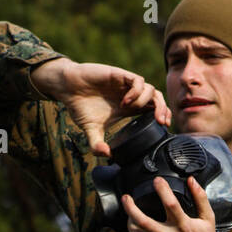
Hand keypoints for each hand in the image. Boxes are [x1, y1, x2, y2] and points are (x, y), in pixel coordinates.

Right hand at [30, 58, 170, 155]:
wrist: (68, 88)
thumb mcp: (91, 130)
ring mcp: (126, 84)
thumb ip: (97, 145)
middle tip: (160, 122)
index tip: (163, 127)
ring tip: (131, 108)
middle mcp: (131, 95)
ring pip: (151, 88)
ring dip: (146, 101)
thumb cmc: (81, 107)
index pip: (154, 109)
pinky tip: (125, 101)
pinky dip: (136, 92)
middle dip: (163, 109)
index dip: (162, 116)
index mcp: (129, 107)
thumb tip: (106, 156)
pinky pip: (137, 81)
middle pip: (158, 99)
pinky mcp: (120, 75)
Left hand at [121, 176, 222, 231]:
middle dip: (131, 208)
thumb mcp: (208, 219)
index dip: (162, 189)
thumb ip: (200, 198)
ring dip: (130, 223)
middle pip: (144, 221)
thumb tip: (191, 180)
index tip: (156, 180)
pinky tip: (137, 229)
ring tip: (129, 214)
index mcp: (185, 226)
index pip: (171, 204)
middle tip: (126, 198)